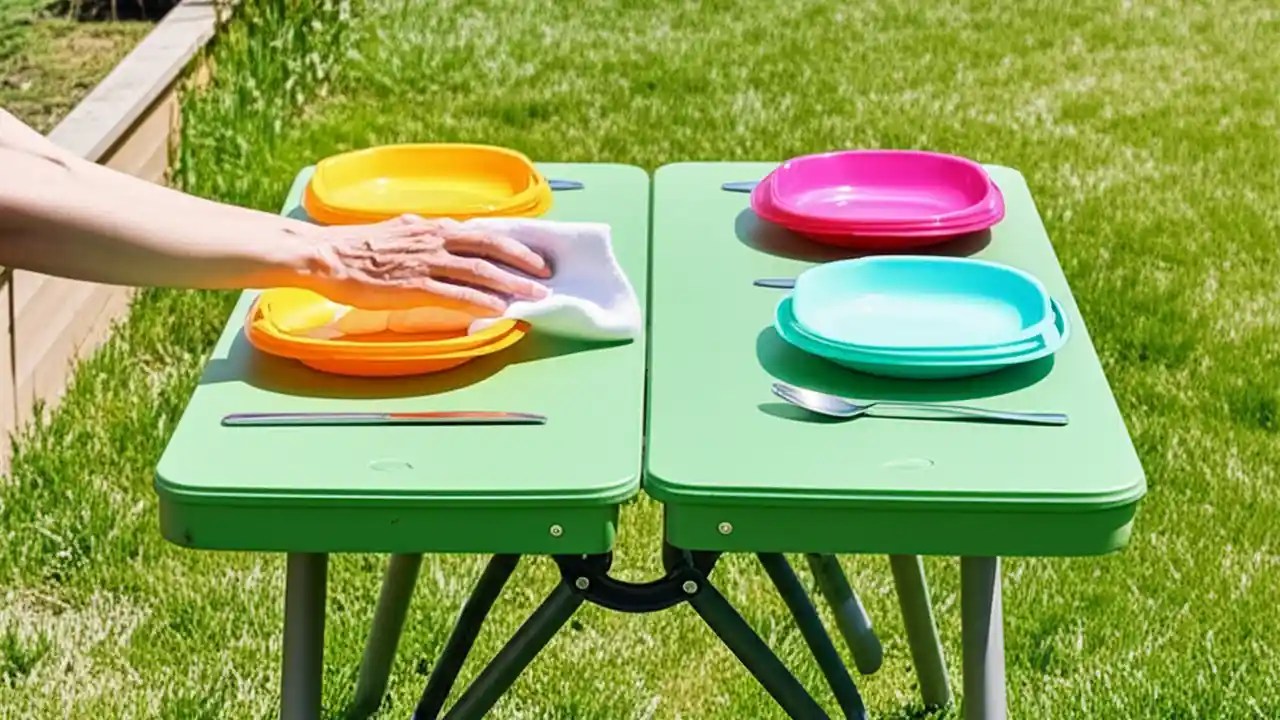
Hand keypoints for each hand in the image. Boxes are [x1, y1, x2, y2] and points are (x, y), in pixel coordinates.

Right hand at [302, 215, 551, 314]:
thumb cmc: (355, 248)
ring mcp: (426, 262)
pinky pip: (456, 294)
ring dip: (511, 283)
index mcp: (431, 228)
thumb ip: (424, 240)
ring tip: (533, 295)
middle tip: (545, 274)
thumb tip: (444, 248)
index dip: (511, 244)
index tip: (532, 255)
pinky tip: (500, 309)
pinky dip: (482, 301)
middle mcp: (434, 240)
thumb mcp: (398, 235)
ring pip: (479, 271)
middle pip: (489, 247)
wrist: (326, 255)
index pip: (480, 233)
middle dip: (522, 261)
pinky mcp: (414, 285)